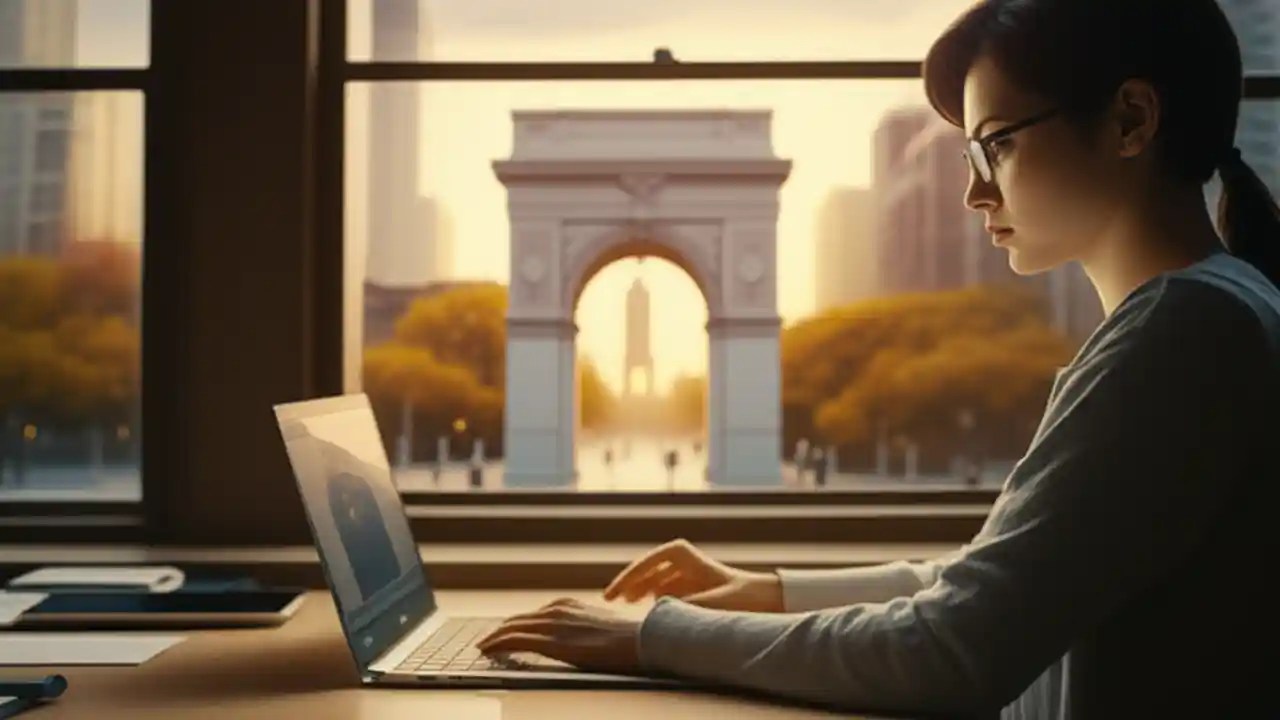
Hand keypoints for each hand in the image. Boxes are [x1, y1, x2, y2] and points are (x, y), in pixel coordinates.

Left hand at [476, 598, 643, 674]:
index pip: (536, 615)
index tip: (507, 632)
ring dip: (495, 637)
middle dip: (502, 630)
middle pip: (520, 619)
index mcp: (571, 605)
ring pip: (513, 628)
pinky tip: (486, 649)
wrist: (643, 639)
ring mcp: (554, 623)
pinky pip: (515, 639)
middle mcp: (559, 609)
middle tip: (488, 640)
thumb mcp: (604, 627)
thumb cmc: (632, 638)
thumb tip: (585, 640)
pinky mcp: (552, 641)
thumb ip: (587, 629)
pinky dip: (497, 643)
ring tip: (483, 645)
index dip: (518, 625)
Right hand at [603, 538, 784, 611]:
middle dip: (630, 582)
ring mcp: (691, 578)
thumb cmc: (746, 597)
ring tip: (622, 603)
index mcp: (689, 559)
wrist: (772, 600)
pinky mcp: (697, 592)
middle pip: (650, 568)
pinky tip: (647, 610)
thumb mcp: (714, 604)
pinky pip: (668, 592)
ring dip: (640, 589)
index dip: (631, 574)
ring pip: (656, 580)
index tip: (618, 592)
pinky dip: (654, 599)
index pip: (653, 559)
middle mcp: (687, 565)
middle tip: (609, 599)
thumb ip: (685, 607)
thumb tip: (658, 612)